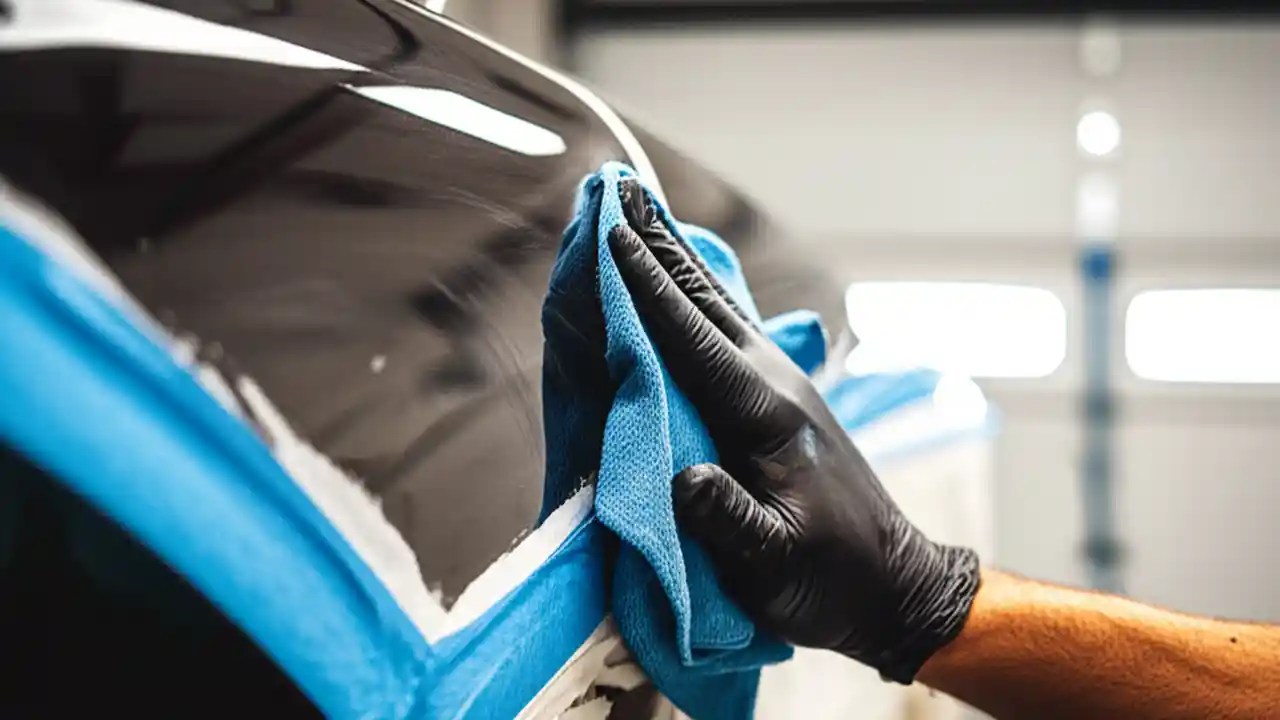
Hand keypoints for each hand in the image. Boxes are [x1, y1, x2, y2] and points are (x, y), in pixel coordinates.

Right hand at [610, 179, 980, 682]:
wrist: (891, 583)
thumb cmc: (830, 579)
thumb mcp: (776, 563)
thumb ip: (730, 521)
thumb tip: (682, 477)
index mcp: (767, 415)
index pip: (695, 339)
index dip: (649, 289)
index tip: (613, 234)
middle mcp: (773, 385)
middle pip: (705, 302)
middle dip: (658, 246)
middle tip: (619, 188)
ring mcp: (779, 390)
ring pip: (717, 310)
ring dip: (676, 261)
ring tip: (641, 214)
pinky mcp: (778, 404)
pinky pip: (724, 336)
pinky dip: (692, 300)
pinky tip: (682, 285)